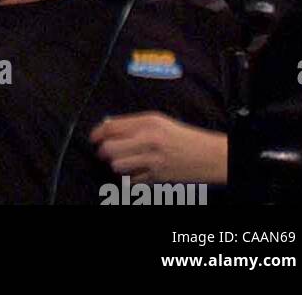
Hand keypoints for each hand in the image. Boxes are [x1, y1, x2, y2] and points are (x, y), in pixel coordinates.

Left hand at [89, 112, 227, 184]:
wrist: (208, 155)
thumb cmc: (181, 136)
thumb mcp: (157, 121)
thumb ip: (132, 123)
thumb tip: (107, 126)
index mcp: (147, 123)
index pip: (112, 127)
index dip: (97, 133)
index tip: (93, 137)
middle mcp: (149, 140)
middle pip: (110, 148)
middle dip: (103, 151)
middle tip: (103, 151)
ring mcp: (153, 160)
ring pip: (118, 165)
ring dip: (115, 164)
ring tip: (119, 161)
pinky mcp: (158, 178)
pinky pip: (132, 181)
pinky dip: (128, 178)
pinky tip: (133, 172)